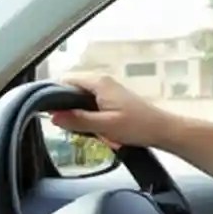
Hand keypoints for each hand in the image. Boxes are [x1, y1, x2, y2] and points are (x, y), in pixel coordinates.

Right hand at [51, 73, 176, 148]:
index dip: (54, 96)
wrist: (162, 130)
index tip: (50, 113)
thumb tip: (53, 117)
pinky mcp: (112, 100)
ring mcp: (107, 91)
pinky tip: (100, 132)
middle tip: (73, 127)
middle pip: (71, 92)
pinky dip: (91, 120)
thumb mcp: (104, 126)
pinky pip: (91, 107)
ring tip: (92, 131)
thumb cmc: (138, 126)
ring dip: (81, 118)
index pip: (65, 81)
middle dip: (69, 110)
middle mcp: (102, 82)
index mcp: (98, 83)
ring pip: (81, 101)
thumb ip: (77, 120)